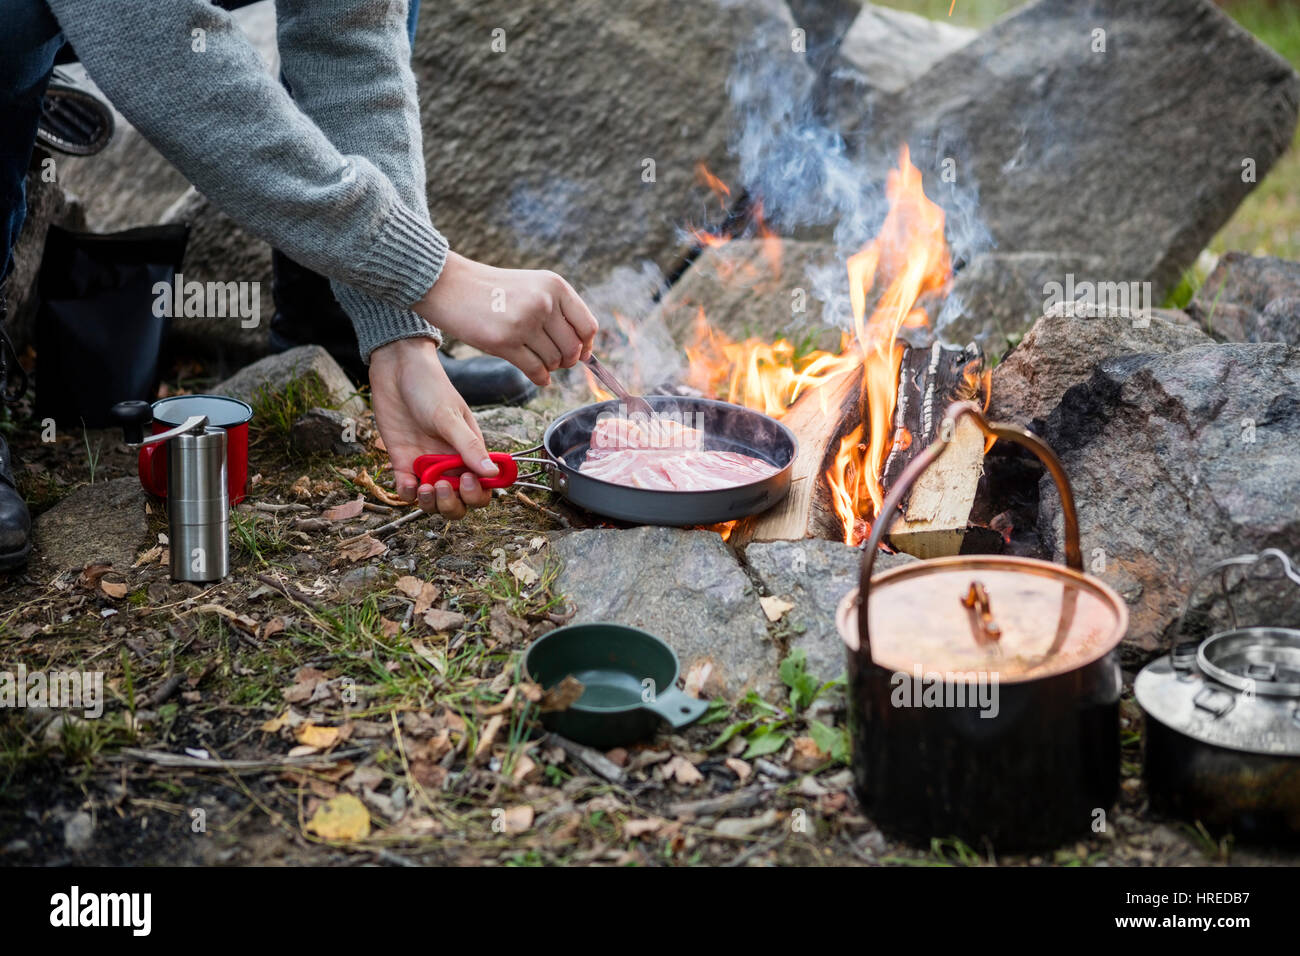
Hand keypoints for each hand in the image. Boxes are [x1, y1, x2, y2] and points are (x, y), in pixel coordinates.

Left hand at [369, 337, 496, 518]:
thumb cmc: (430, 386)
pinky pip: (407, 490)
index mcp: (470, 451)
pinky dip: (407, 493)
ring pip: (433, 501)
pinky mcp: (402, 462)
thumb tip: (492, 473)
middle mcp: (450, 462)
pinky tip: (407, 482)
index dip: (477, 493)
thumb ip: (469, 446)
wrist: (396, 368)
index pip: (482, 486)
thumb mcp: (450, 416)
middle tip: (442, 487)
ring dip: (431, 503)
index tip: (467, 480)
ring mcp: (426, 464)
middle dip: (453, 503)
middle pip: (459, 501)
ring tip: (425, 488)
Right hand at [411, 252, 597, 386]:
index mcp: (555, 286)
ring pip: (554, 361)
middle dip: (566, 360)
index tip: (581, 354)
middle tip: (554, 360)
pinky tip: (538, 376)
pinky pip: (535, 371)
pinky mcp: (504, 342)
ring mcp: (524, 322)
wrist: (449, 285)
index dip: (586, 346)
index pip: (588, 327)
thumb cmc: (493, 290)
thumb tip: (584, 351)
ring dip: (549, 367)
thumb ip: (559, 311)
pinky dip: (540, 378)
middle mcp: (543, 302)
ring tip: (538, 360)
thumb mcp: (533, 287)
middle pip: (573, 349)